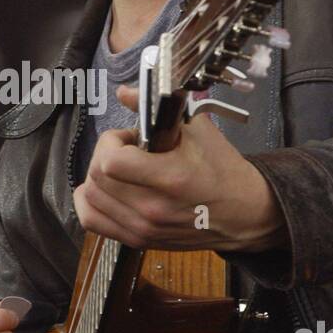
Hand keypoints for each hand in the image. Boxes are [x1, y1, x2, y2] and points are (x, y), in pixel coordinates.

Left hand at [72, 83, 287, 252]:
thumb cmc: (223, 171)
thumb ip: (155, 110)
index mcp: (170, 178)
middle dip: (104, 154)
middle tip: (127, 151)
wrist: (243, 213)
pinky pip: (92, 221)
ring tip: (121, 170)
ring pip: (90, 198)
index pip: (110, 162)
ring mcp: (143, 228)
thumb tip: (124, 92)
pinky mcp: (139, 240)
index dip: (112, 141)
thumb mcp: (197, 130)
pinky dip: (89, 203)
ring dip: (97, 177)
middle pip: (96, 178)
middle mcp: (152, 208)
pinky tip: (105, 191)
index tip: (128, 138)